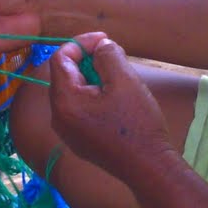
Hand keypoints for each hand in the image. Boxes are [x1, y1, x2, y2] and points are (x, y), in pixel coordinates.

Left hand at [47, 34, 174, 180]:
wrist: (148, 167)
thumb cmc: (137, 124)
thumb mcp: (125, 80)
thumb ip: (107, 55)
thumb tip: (99, 46)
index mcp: (64, 101)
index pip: (61, 59)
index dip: (81, 43)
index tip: (105, 39)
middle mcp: (58, 118)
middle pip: (65, 75)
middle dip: (87, 60)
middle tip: (113, 56)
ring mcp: (68, 132)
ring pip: (73, 92)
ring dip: (91, 78)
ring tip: (117, 78)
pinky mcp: (79, 141)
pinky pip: (78, 109)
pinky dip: (92, 96)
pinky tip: (115, 100)